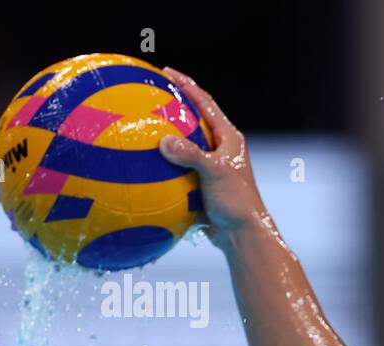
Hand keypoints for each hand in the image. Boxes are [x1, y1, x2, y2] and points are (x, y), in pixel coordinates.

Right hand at [157, 67, 267, 242]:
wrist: (243, 236)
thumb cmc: (235, 202)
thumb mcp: (214, 174)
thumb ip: (190, 155)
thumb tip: (163, 140)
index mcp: (229, 139)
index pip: (206, 103)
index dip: (186, 85)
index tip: (166, 70)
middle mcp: (222, 150)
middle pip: (194, 120)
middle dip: (174, 106)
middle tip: (149, 93)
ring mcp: (211, 168)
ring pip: (184, 146)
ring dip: (165, 137)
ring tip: (141, 127)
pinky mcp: (202, 185)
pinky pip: (177, 169)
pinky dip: (162, 165)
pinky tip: (141, 165)